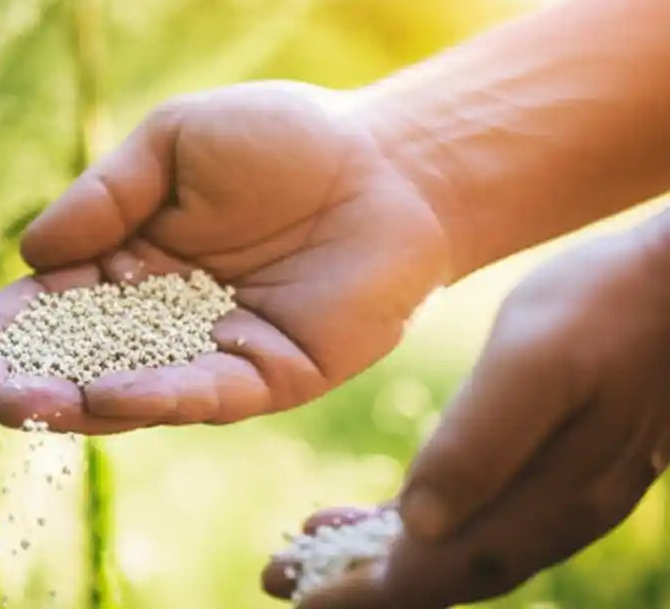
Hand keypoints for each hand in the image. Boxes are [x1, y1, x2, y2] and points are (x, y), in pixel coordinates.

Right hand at [0, 81, 450, 432]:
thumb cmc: (280, 139)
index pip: (44, 308)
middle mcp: (157, 321)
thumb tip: (30, 254)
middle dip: (12, 380)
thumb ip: (104, 196)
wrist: (390, 161)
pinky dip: (154, 397)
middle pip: (70, 361)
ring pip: (125, 391)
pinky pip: (204, 394)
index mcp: (124, 264)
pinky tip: (103, 396)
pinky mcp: (267, 377)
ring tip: (11, 403)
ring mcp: (209, 355)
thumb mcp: (173, 143)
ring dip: (66, 402)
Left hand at [264, 211, 669, 607]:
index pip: (440, 573)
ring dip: (379, 556)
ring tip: (306, 546)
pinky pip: (476, 515)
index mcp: (548, 499)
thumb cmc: (607, 304)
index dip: (366, 594)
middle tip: (276, 577)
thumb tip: (419, 525)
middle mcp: (556, 514)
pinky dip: (416, 522)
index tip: (297, 601)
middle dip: (357, 585)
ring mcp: (561, 494)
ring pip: (455, 550)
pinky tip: (378, 509)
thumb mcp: (536, 361)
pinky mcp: (557, 465)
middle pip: (442, 577)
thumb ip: (483, 444)